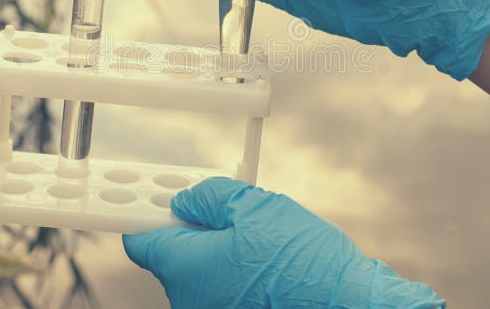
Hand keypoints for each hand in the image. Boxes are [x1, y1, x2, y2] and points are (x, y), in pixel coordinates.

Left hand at [122, 177, 443, 308]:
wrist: (349, 305)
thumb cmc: (303, 259)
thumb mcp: (254, 207)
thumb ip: (210, 197)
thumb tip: (185, 198)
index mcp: (184, 268)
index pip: (140, 238)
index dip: (147, 209)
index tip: (159, 192)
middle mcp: (189, 299)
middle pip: (171, 253)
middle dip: (189, 223)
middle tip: (218, 200)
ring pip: (198, 269)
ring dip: (214, 244)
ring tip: (253, 228)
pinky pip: (219, 286)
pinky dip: (229, 266)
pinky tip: (261, 253)